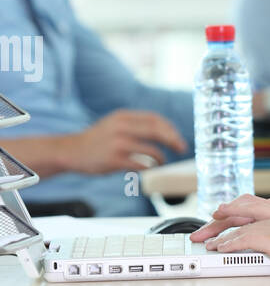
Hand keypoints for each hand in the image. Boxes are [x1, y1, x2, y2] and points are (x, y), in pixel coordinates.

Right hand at [66, 110, 186, 173]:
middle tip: (182, 148)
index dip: (170, 128)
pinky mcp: (115, 160)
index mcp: (123, 116)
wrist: (71, 151)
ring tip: (161, 162)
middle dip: (173, 140)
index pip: (155, 119)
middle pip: (157, 131)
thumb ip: (134, 124)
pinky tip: (149, 168)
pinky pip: (141, 165)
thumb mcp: (114, 123)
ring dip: (161, 158)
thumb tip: (164, 131)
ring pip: (152, 150)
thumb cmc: (97, 139)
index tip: (177, 137)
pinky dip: (149, 167)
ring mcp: (118, 144)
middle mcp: (121, 127)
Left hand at [190, 194, 269, 242]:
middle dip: (219, 220)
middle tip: (203, 229)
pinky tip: (221, 248)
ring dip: (221, 236)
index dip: (232, 209)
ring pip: (241, 225)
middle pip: (242, 210)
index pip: (252, 205)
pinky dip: (230, 243)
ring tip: (208, 243)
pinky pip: (246, 238)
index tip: (218, 215)